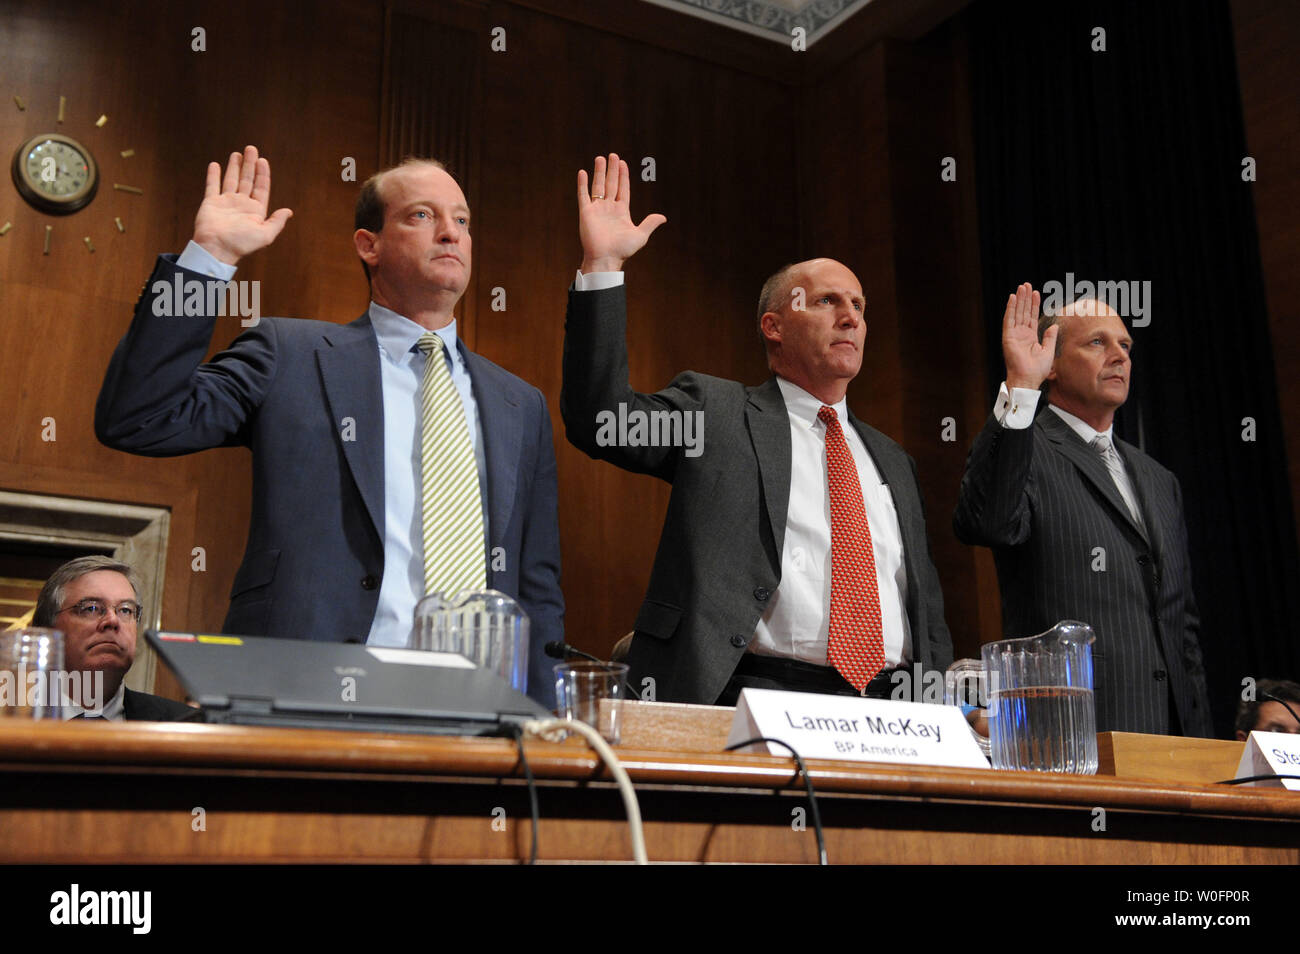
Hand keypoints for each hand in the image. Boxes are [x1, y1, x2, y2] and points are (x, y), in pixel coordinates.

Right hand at [191, 146, 292, 265]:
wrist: (217, 249)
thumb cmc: (242, 244)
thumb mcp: (266, 235)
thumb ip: (277, 222)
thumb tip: (289, 211)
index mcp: (255, 211)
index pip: (261, 188)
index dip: (262, 174)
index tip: (263, 160)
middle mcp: (241, 204)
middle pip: (247, 180)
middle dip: (250, 164)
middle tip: (251, 149)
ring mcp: (226, 203)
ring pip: (231, 180)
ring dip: (234, 166)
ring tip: (237, 153)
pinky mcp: (211, 203)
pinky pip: (212, 185)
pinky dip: (213, 175)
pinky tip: (215, 164)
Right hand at [576, 153, 665, 272]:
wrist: (605, 259)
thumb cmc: (622, 250)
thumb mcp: (640, 235)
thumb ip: (650, 223)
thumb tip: (663, 217)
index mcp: (622, 211)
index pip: (623, 189)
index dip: (623, 176)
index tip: (623, 163)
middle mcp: (609, 208)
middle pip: (611, 184)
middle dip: (612, 170)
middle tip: (613, 155)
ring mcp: (597, 209)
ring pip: (598, 186)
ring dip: (599, 172)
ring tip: (600, 158)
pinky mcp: (586, 213)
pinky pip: (583, 195)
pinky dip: (582, 184)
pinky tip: (583, 172)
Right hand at [1001, 282, 1052, 390]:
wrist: (1028, 379)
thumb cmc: (1038, 370)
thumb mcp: (1048, 351)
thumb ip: (1050, 337)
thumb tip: (1055, 326)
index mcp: (1030, 337)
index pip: (1032, 317)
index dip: (1034, 305)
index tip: (1035, 293)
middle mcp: (1021, 334)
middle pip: (1023, 312)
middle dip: (1025, 298)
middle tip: (1026, 285)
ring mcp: (1014, 334)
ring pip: (1016, 313)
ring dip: (1018, 300)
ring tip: (1021, 287)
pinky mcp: (1008, 337)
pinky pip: (1009, 320)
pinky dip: (1010, 308)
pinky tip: (1013, 298)